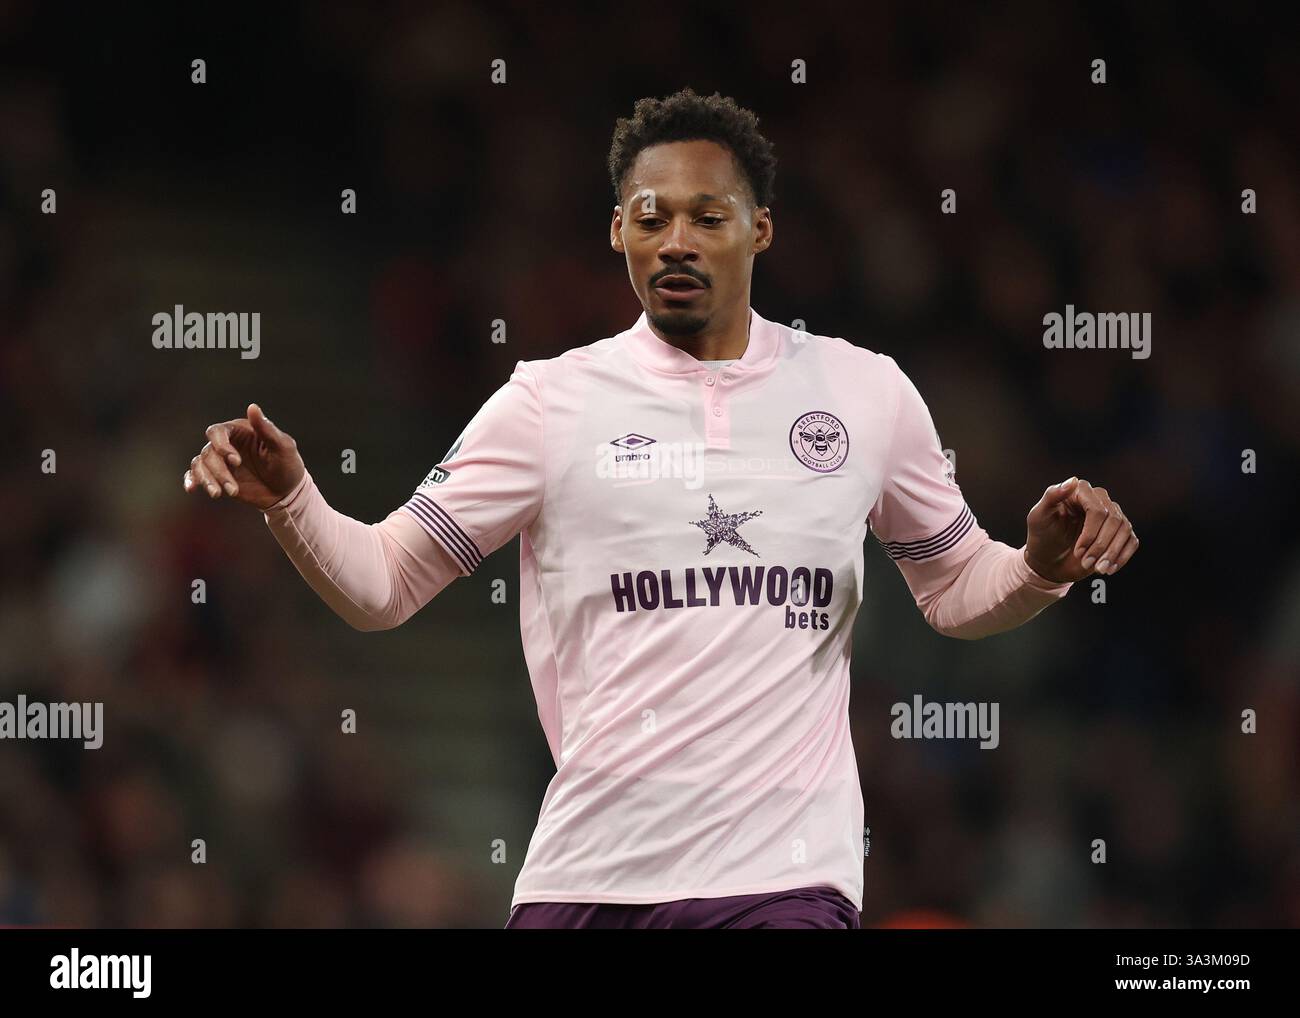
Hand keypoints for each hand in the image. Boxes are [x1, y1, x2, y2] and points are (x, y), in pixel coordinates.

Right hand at [182, 403, 305, 510]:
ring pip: (200, 464)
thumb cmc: (288, 466)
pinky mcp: (217, 476)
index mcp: (241, 431)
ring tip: (218, 494)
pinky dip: (191, 480)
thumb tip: (252, 407)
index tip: (235, 461)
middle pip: (208, 452)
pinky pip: (196, 474)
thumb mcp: (283, 447)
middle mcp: (227, 444)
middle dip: (219, 471)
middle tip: (233, 489)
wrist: (287, 493)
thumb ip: (267, 429)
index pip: (218, 431)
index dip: (221, 445)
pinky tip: (191, 489)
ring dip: (207, 480)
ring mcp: (220, 461)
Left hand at [1023, 476, 1138, 583]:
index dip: (1091, 533)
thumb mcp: (1038, 516)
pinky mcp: (1120, 533)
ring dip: (1111, 553)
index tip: (1078, 552)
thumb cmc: (1042, 536)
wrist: (1048, 560)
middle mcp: (1100, 500)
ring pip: (1125, 531)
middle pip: (1114, 520)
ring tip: (1097, 568)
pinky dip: (1122, 557)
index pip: (1098, 510)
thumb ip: (1052, 496)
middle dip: (1100, 546)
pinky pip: (1132, 542)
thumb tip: (1073, 481)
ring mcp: (1112, 516)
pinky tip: (1108, 569)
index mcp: (1080, 492)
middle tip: (1086, 562)